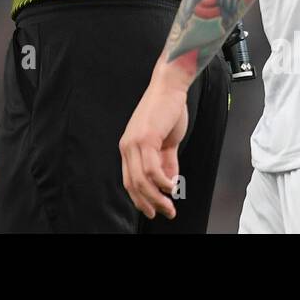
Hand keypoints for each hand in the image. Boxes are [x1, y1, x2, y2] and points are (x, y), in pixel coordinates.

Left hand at [119, 73, 188, 219]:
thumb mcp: (166, 141)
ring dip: (158, 197)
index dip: (141, 199)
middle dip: (150, 203)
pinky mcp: (145, 138)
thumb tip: (170, 182)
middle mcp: (127, 146)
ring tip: (171, 205)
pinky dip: (162, 182)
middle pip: (133, 184)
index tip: (154, 211)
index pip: (129, 180)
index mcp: (129, 147)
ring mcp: (134, 142)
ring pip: (142, 180)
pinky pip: (152, 169)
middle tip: (166, 213)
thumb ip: (167, 161)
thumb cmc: (168, 110)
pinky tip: (172, 186)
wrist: (170, 87)